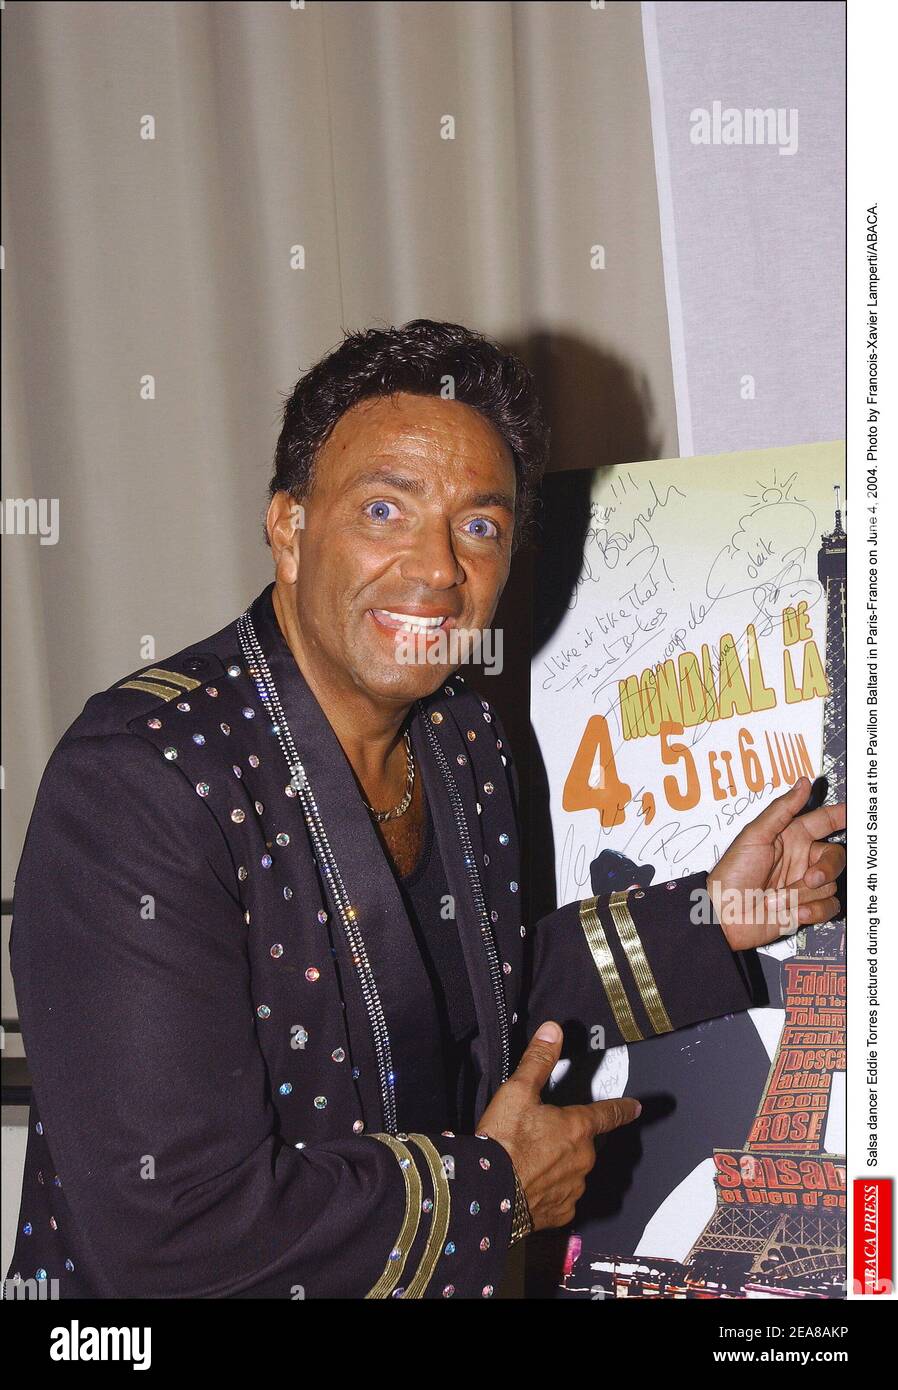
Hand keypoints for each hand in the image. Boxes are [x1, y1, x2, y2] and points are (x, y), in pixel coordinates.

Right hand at [476, 1022, 640, 1230]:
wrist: (487, 1192)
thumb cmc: (503, 1141)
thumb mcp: (518, 1091)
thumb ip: (538, 1060)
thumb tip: (553, 1031)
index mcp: (577, 1127)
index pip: (608, 1113)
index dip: (622, 1108)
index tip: (636, 1108)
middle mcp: (583, 1159)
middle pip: (583, 1143)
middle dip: (567, 1139)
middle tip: (538, 1137)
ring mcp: (574, 1188)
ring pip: (573, 1170)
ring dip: (558, 1165)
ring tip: (528, 1161)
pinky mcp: (561, 1212)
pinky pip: (561, 1197)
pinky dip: (550, 1191)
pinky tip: (530, 1185)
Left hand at [707, 777, 845, 949]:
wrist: (725, 915)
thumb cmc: (732, 873)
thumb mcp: (754, 836)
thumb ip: (782, 810)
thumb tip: (803, 783)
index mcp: (791, 837)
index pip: (824, 821)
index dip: (841, 816)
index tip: (853, 814)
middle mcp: (801, 859)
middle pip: (835, 857)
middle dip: (826, 869)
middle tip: (810, 878)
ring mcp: (804, 884)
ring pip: (830, 885)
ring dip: (801, 895)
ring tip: (776, 898)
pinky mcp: (806, 908)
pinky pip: (828, 907)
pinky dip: (811, 911)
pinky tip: (792, 913)